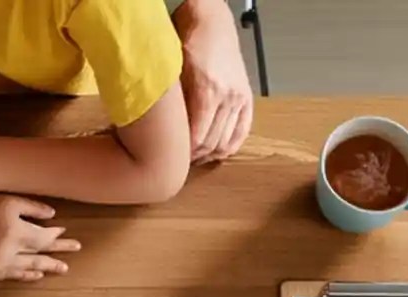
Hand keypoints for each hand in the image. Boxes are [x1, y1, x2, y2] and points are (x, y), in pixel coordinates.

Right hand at [0, 195, 79, 281]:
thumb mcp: (6, 201)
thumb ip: (31, 207)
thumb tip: (53, 215)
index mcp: (14, 231)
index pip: (42, 237)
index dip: (55, 235)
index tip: (65, 232)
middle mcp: (8, 251)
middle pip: (40, 253)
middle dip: (59, 252)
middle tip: (76, 249)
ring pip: (29, 267)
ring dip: (47, 267)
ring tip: (62, 268)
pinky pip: (13, 275)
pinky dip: (27, 274)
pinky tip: (37, 274)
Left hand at [176, 0, 253, 163]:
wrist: (210, 22)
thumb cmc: (186, 42)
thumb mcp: (172, 74)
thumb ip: (171, 105)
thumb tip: (161, 134)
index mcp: (207, 90)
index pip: (196, 138)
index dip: (183, 153)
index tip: (172, 159)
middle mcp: (227, 96)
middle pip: (211, 143)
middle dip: (194, 157)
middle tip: (180, 162)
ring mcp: (239, 97)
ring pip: (226, 141)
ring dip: (210, 154)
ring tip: (195, 158)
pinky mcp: (246, 97)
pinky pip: (242, 131)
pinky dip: (230, 146)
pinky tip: (218, 153)